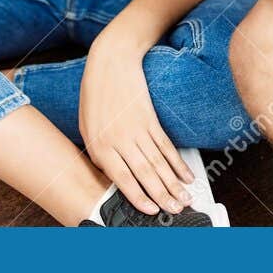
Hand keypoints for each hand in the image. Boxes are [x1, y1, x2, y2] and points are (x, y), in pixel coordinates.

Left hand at [78, 38, 194, 215]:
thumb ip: (98, 153)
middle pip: (146, 173)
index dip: (139, 196)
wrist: (111, 61)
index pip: (123, 178)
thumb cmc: (94, 94)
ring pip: (159, 162)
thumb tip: (111, 174)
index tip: (151, 210)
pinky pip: (166, 146)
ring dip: (174, 183)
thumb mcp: (86, 127)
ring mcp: (139, 129)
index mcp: (102, 144)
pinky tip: (185, 174)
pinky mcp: (151, 119)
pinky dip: (177, 162)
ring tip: (186, 198)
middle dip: (163, 195)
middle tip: (176, 211)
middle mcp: (121, 140)